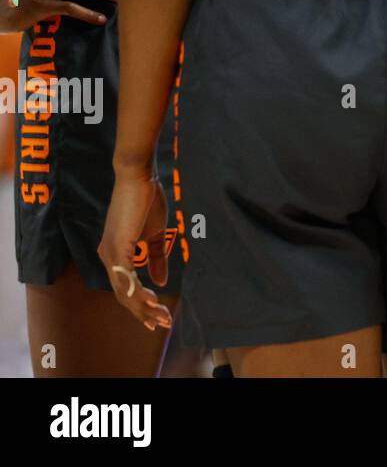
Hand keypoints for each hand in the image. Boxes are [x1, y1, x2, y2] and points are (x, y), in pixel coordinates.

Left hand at [97, 168, 172, 330]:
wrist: (139, 177)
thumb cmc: (147, 201)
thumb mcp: (155, 235)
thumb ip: (156, 258)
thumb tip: (161, 281)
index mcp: (116, 254)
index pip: (127, 288)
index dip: (142, 305)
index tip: (160, 317)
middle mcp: (108, 257)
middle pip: (123, 295)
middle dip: (144, 312)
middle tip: (164, 324)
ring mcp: (110, 253)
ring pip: (123, 291)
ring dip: (143, 306)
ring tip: (161, 316)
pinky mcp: (117, 246)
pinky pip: (124, 276)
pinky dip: (135, 291)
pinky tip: (148, 301)